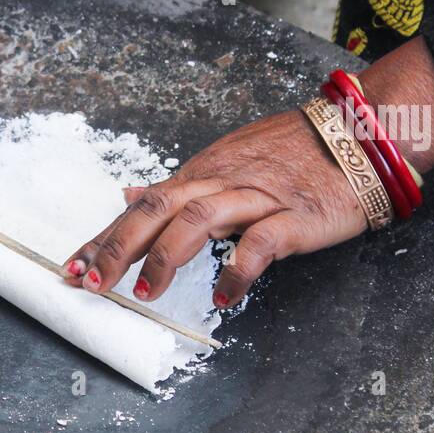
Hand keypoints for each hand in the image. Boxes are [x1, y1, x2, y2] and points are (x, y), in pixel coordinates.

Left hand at [63, 109, 367, 308]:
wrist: (359, 135)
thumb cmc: (290, 155)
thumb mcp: (223, 164)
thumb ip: (176, 187)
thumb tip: (128, 195)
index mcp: (200, 175)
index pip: (140, 208)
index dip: (105, 238)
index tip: (74, 267)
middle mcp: (219, 182)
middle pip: (157, 210)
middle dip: (119, 247)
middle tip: (93, 282)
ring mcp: (256, 198)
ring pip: (198, 219)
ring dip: (167, 257)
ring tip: (145, 293)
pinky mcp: (293, 215)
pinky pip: (261, 242)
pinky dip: (238, 269)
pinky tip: (224, 297)